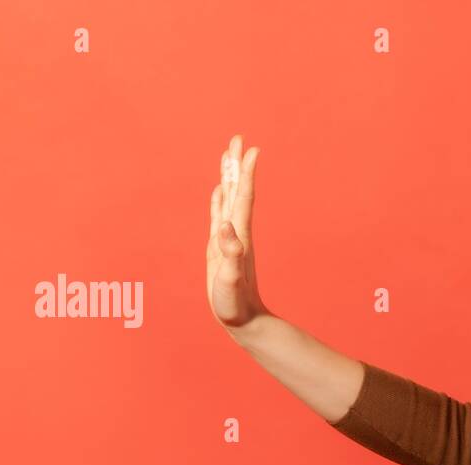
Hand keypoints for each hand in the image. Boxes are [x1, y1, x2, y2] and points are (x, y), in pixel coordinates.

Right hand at [207, 134, 268, 328]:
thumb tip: (224, 227)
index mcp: (239, 236)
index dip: (246, 174)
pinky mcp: (220, 247)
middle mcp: (236, 232)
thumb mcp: (230, 280)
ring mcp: (228, 238)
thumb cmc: (236, 305)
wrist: (244, 321)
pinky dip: (218, 199)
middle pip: (235, 191)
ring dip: (227, 176)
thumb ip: (230, 254)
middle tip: (238, 138)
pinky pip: (219, 215)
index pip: (242, 198)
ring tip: (227, 154)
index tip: (251, 149)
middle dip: (236, 165)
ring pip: (227, 199)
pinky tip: (218, 189)